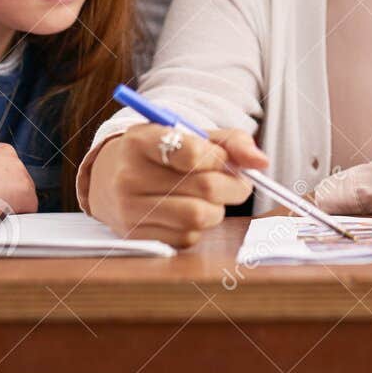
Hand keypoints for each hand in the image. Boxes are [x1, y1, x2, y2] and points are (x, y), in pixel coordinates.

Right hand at [85, 123, 267, 248]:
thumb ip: (230, 142)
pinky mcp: (136, 237)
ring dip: (217, 209)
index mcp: (141, 140)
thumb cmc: (162, 153)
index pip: (193, 152)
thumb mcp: (189, 135)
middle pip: (206, 188)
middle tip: (236, 182)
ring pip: (200, 217)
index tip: (221, 157)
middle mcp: (129, 176)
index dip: (219, 158)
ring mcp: (130, 210)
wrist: (110, 178)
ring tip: (211, 197)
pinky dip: (198, 227)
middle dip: (233, 186)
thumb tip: (261, 162)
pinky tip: (187, 211)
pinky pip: (187, 238)